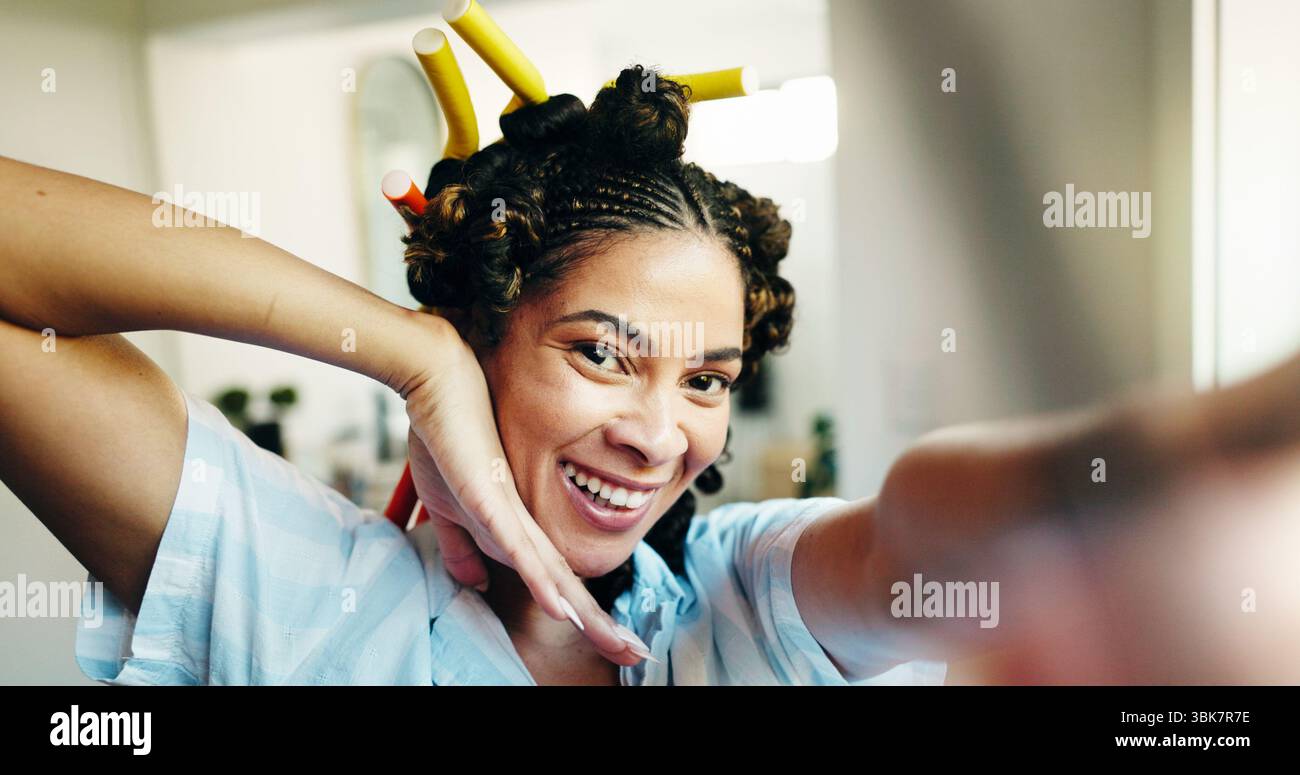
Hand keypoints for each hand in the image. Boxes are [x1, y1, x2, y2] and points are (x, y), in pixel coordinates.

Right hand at [400, 317, 647, 665]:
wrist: (440, 380)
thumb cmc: (447, 436)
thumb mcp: (449, 505)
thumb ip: (462, 545)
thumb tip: (474, 580)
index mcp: (518, 529)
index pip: (558, 583)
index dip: (586, 616)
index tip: (614, 642)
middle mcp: (526, 525)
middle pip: (570, 587)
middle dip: (602, 626)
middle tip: (637, 655)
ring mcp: (513, 513)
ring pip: (556, 576)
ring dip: (588, 616)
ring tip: (622, 646)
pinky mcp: (493, 500)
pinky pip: (521, 548)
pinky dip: (542, 581)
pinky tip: (566, 607)